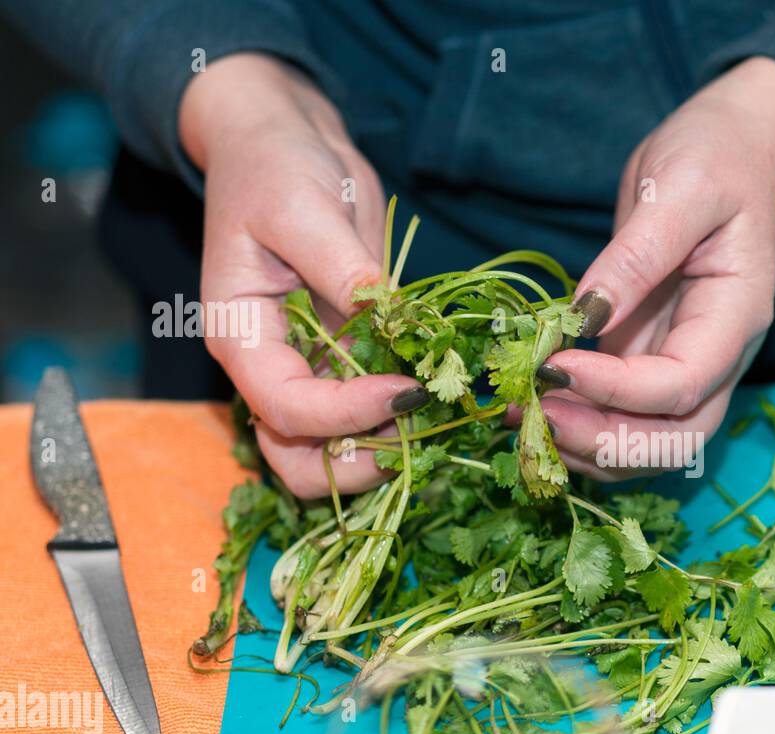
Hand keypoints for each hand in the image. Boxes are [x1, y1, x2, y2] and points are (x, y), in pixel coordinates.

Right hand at [179, 54, 425, 497]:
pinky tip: (444, 391)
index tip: (409, 391)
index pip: (288, 409)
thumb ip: (342, 268)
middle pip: (298, 459)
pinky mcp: (347, 359)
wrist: (284, 143)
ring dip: (387, 447)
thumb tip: (386, 315)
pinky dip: (405, 416)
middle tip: (421, 427)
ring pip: (336, 450)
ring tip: (439, 412)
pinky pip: (371, 410)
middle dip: (358, 462)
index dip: (349, 415)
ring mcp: (309, 369)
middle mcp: (271, 368)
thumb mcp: (302, 208)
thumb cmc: (274, 166)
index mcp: (242, 338)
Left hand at [535, 57, 774, 479]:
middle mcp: (716, 355)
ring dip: (586, 446)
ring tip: (521, 418)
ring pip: (645, 442)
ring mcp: (680, 361)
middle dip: (603, 442)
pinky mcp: (645, 355)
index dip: (617, 391)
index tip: (553, 366)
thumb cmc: (716, 155)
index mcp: (735, 318)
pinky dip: (577, 424)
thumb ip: (638, 255)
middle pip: (672, 439)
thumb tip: (587, 314)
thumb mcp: (679, 188)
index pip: (682, 386)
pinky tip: (529, 406)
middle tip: (534, 416)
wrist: (734, 143)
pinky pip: (618, 414)